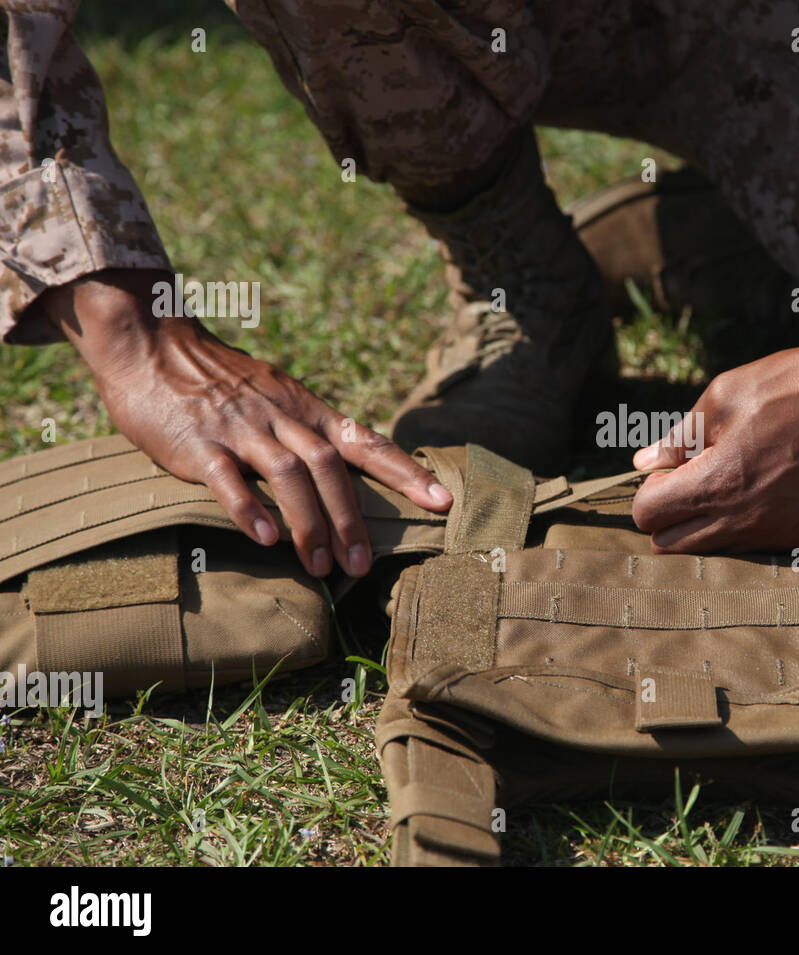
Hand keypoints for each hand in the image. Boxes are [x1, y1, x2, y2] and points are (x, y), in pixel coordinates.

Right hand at [34, 269, 452, 577]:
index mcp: (307, 408)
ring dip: (308, 522)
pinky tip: (265, 539)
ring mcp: (241, 428)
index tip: (443, 500)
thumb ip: (309, 431)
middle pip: (330, 467)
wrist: (153, 342)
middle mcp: (282, 416)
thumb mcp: (278, 395)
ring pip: (288, 474)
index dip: (407, 472)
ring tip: (320, 566)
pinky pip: (228, 478)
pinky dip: (249, 508)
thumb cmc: (220, 381)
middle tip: (363, 565)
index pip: (367, 441)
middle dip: (352, 518)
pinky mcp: (198, 442)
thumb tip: (351, 471)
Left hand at [630, 316, 798, 552]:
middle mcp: (747, 521)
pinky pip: (758, 546)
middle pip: (673, 546)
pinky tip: (768, 486)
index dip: (650, 489)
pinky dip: (748, 524)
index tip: (671, 467)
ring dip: (708, 522)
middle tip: (694, 475)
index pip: (648, 515)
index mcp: (719, 483)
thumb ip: (679, 437)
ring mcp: (780, 534)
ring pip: (715, 550)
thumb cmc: (797, 384)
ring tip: (734, 477)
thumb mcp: (725, 396)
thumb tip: (644, 462)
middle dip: (670, 513)